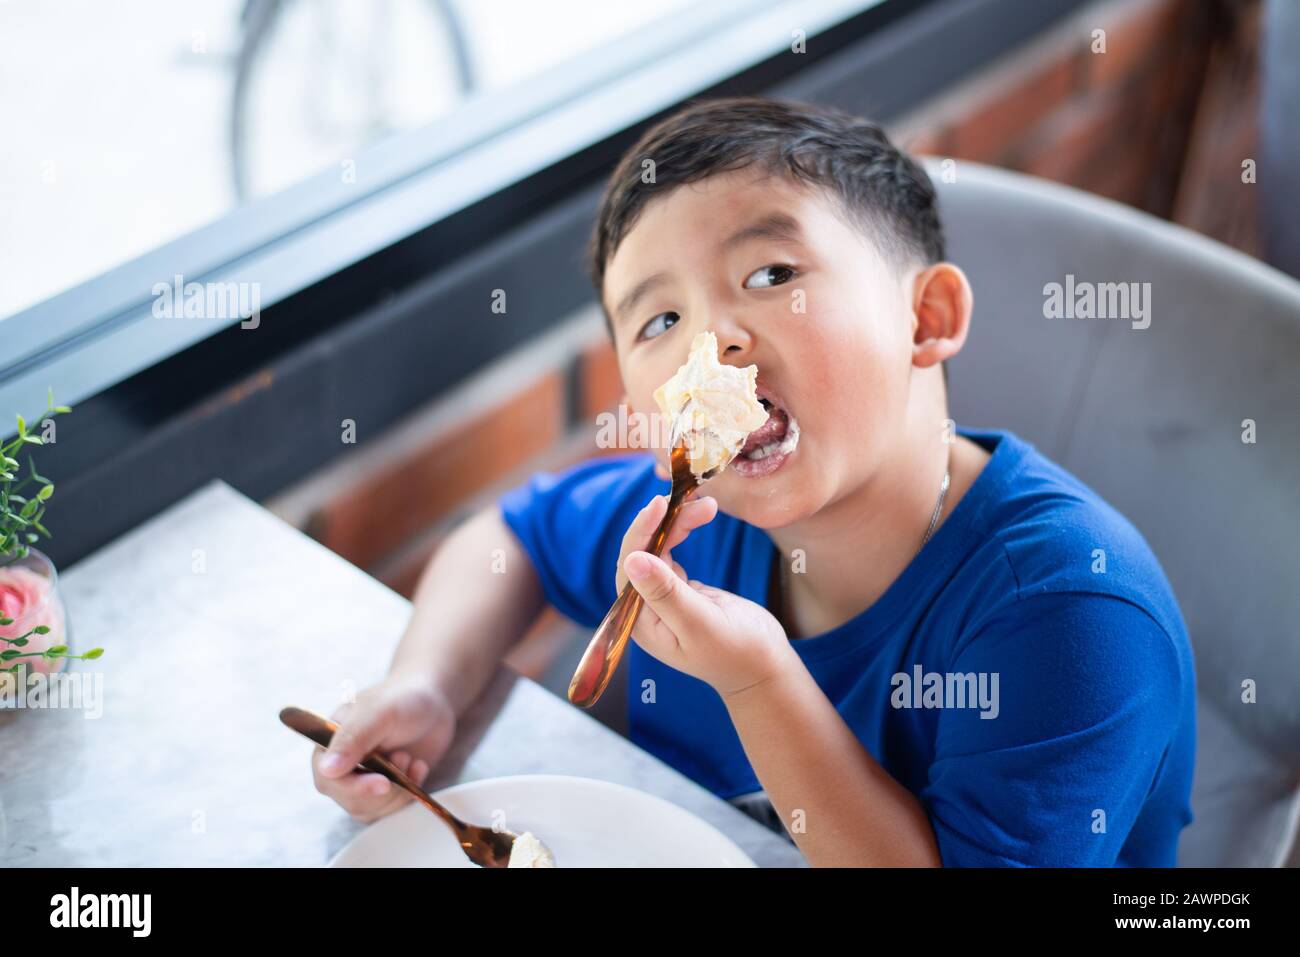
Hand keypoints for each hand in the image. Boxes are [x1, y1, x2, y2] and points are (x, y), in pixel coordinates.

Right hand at [312, 671, 456, 822]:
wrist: (432, 701)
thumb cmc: (402, 699)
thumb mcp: (379, 712)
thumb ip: (353, 738)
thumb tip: (327, 770)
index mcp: (328, 742)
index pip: (328, 779)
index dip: (355, 787)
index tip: (384, 783)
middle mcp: (340, 764)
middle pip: (348, 800)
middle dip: (382, 788)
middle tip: (403, 757)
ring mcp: (362, 778)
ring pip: (370, 809)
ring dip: (397, 790)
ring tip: (409, 758)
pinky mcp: (383, 789)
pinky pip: (389, 809)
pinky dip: (408, 793)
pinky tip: (419, 767)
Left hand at [616, 493, 793, 696]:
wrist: (765, 667)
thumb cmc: (737, 651)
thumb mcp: (701, 622)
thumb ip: (667, 593)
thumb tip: (633, 560)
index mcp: (641, 621)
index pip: (628, 568)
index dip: (640, 533)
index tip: (660, 505)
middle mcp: (645, 608)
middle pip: (642, 552)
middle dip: (664, 523)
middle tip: (694, 499)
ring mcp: (662, 598)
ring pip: (658, 548)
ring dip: (677, 523)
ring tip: (707, 506)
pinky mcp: (680, 589)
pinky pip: (672, 552)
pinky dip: (684, 531)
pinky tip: (699, 517)